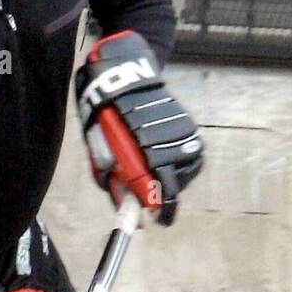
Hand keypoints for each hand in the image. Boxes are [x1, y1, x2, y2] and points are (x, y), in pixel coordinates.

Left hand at [75, 29, 203, 224]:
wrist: (124, 70)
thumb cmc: (104, 112)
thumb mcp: (101, 148)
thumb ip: (115, 181)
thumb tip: (130, 213)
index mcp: (143, 148)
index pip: (161, 189)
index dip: (161, 208)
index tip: (159, 220)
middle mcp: (167, 139)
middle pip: (176, 182)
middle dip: (164, 193)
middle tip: (152, 196)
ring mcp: (181, 129)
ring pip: (186, 168)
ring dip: (172, 175)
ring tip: (156, 170)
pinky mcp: (188, 122)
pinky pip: (191, 152)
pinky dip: (178, 159)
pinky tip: (163, 154)